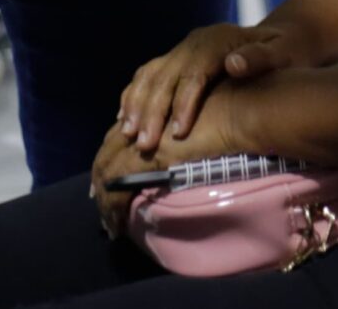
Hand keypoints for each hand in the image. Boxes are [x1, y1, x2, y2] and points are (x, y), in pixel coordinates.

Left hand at [91, 92, 247, 235]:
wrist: (238, 113)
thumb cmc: (227, 116)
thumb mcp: (196, 124)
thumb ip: (178, 135)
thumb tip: (174, 152)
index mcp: (149, 110)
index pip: (116, 138)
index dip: (106, 162)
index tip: (103, 187)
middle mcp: (140, 121)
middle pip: (106, 155)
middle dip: (99, 185)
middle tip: (101, 211)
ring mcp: (141, 136)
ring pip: (107, 172)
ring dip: (105, 203)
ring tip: (111, 226)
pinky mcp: (147, 154)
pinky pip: (120, 184)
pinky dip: (115, 206)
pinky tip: (120, 223)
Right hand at [116, 21, 310, 152]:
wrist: (280, 39)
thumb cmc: (286, 53)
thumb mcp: (283, 52)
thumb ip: (260, 57)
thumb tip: (234, 64)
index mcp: (219, 40)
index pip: (194, 73)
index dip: (183, 103)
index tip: (177, 133)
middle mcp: (195, 42)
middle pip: (166, 76)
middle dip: (152, 111)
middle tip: (144, 145)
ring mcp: (182, 50)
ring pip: (150, 76)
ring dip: (136, 105)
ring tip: (129, 136)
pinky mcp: (175, 59)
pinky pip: (147, 76)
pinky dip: (133, 97)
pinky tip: (124, 121)